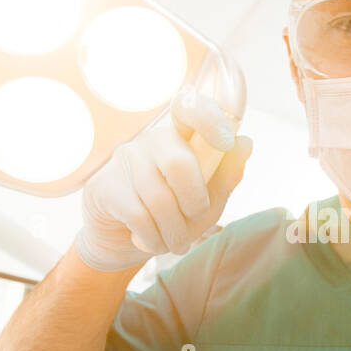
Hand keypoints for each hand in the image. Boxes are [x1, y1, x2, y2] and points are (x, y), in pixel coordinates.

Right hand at [73, 86, 251, 271]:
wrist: (121, 239)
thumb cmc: (171, 214)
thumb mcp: (207, 199)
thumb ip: (226, 175)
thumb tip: (246, 143)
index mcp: (181, 136)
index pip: (190, 108)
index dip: (210, 118)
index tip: (226, 141)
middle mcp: (152, 140)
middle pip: (179, 164)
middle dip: (195, 204)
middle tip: (196, 220)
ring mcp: (126, 160)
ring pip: (159, 199)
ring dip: (175, 232)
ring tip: (176, 242)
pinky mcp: (105, 186)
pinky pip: (139, 216)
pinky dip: (154, 239)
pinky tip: (154, 242)